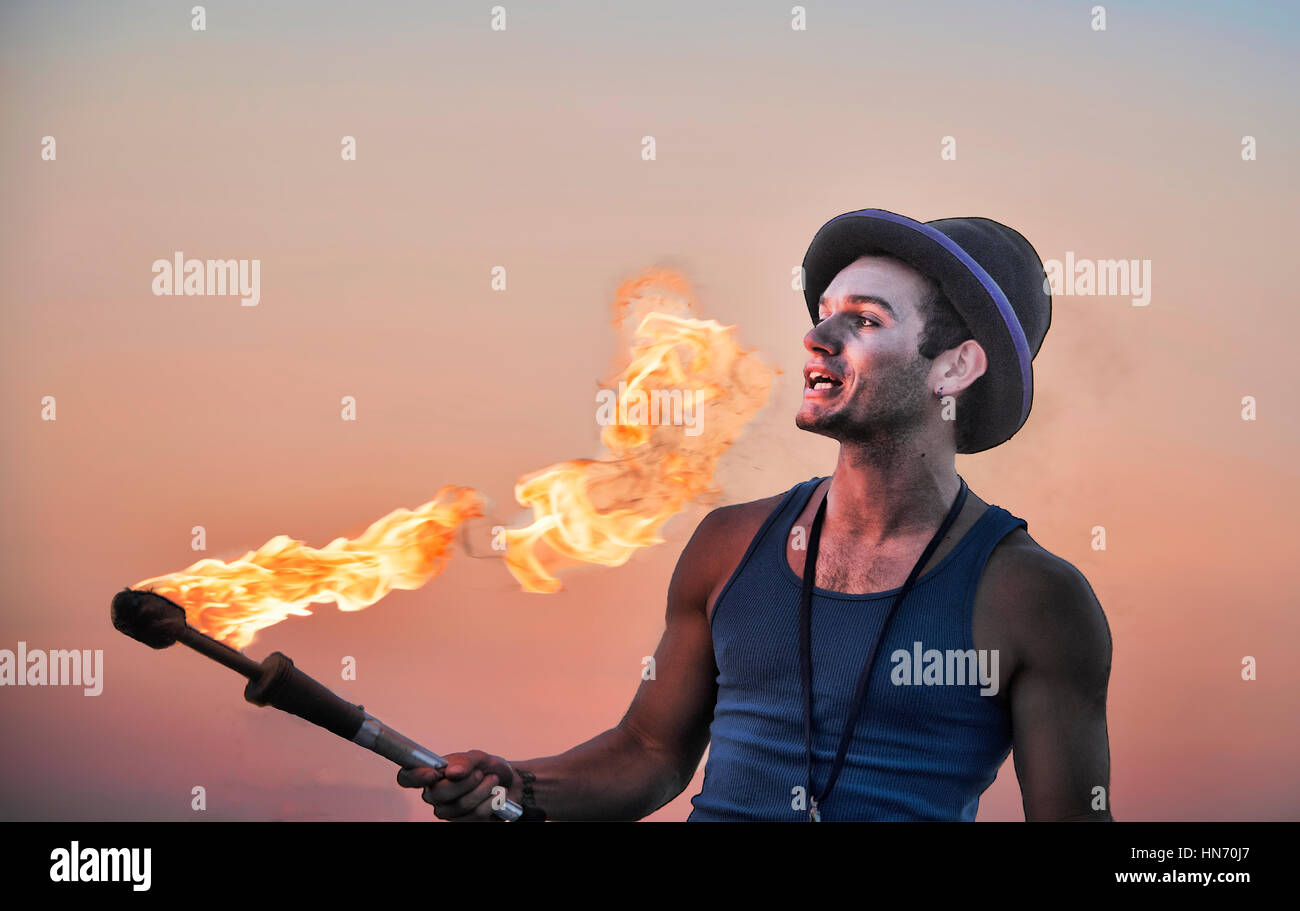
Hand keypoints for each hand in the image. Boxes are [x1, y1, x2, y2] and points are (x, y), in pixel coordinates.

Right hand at [397, 750, 521, 820]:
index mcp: (431, 776)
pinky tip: (497, 795)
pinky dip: (491, 802)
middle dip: (465, 782)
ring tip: (493, 781)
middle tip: (480, 773)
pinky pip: (475, 816)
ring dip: (483, 790)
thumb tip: (452, 772)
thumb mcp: (478, 758)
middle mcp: (434, 796)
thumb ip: (464, 762)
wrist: (509, 783)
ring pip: (460, 805)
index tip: (434, 773)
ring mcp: (448, 812)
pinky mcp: (464, 823)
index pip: (408, 777)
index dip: (415, 777)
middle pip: (439, 794)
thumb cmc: (487, 768)